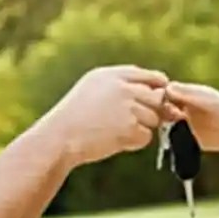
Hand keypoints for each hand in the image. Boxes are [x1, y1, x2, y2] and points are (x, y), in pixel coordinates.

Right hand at [40, 65, 172, 166]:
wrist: (59, 138)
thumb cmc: (74, 118)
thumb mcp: (92, 88)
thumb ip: (120, 85)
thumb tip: (156, 90)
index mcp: (112, 75)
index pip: (151, 76)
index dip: (159, 88)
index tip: (156, 99)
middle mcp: (122, 87)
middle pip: (158, 98)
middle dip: (152, 111)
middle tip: (133, 121)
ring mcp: (127, 107)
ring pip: (154, 118)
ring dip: (142, 128)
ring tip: (116, 131)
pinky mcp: (129, 127)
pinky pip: (146, 136)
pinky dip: (135, 142)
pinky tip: (115, 141)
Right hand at [163, 82, 218, 157]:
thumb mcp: (209, 99)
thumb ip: (190, 94)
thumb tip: (168, 88)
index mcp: (188, 92)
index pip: (166, 90)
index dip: (161, 94)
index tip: (161, 99)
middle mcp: (182, 105)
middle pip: (162, 104)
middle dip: (159, 108)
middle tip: (167, 113)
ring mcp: (182, 121)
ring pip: (163, 119)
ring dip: (162, 122)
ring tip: (174, 124)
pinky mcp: (185, 136)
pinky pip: (170, 134)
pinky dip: (167, 134)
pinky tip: (173, 134)